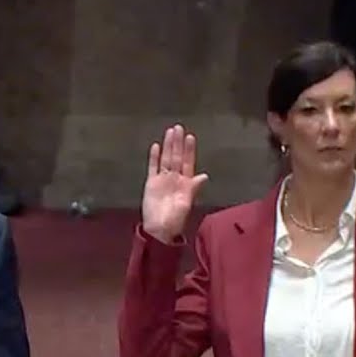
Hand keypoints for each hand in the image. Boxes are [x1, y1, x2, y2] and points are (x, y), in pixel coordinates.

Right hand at [141, 124, 208, 243]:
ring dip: (167, 146)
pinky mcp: (151, 183)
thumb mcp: (187, 203)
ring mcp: (163, 179)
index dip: (189, 150)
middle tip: (178, 127)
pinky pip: (153, 167)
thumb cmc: (175, 219)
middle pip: (176, 156)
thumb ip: (194, 188)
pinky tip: (156, 146)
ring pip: (165, 158)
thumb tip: (204, 176)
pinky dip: (154, 157)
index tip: (190, 137)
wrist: (159, 228)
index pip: (187, 162)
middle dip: (178, 143)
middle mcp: (175, 178)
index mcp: (185, 183)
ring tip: (169, 132)